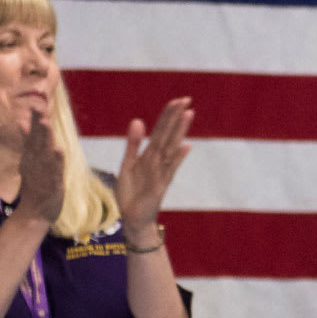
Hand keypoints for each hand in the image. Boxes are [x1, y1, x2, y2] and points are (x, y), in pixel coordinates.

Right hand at [16, 111, 65, 223]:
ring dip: (45, 139)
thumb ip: (29, 143)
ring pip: (44, 153)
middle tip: (40, 109)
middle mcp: (36, 163)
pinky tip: (58, 150)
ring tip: (46, 124)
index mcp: (31, 157)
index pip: (33, 136)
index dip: (35, 121)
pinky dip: (56, 161)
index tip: (37, 106)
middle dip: (39, 125)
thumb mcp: (29, 162)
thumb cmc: (34, 186)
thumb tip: (24, 124)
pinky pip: (54, 171)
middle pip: (37, 141)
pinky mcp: (52, 184)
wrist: (33, 213)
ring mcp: (43, 174)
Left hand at [116, 97, 193, 238]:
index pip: (160, 130)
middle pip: (168, 135)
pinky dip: (177, 157)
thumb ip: (133, 143)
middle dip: (176, 117)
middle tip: (186, 99)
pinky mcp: (160, 184)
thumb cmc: (131, 192)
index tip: (178, 100)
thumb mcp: (128, 164)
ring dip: (179, 131)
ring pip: (171, 146)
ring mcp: (161, 172)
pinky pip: (169, 168)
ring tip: (188, 114)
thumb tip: (138, 120)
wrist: (132, 218)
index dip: (168, 115)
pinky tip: (186, 145)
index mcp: (149, 155)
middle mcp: (158, 161)